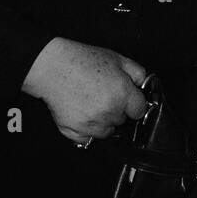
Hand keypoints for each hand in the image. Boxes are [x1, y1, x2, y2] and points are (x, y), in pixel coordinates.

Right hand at [22, 37, 148, 143]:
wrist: (52, 67)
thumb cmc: (82, 61)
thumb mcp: (116, 58)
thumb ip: (137, 73)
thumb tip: (144, 86)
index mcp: (123, 94)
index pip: (139, 111)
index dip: (133, 103)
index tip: (127, 100)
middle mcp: (110, 112)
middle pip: (122, 121)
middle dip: (117, 110)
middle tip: (103, 95)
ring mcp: (92, 124)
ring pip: (106, 132)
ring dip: (103, 122)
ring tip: (90, 103)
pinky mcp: (75, 132)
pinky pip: (88, 138)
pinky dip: (86, 130)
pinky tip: (81, 112)